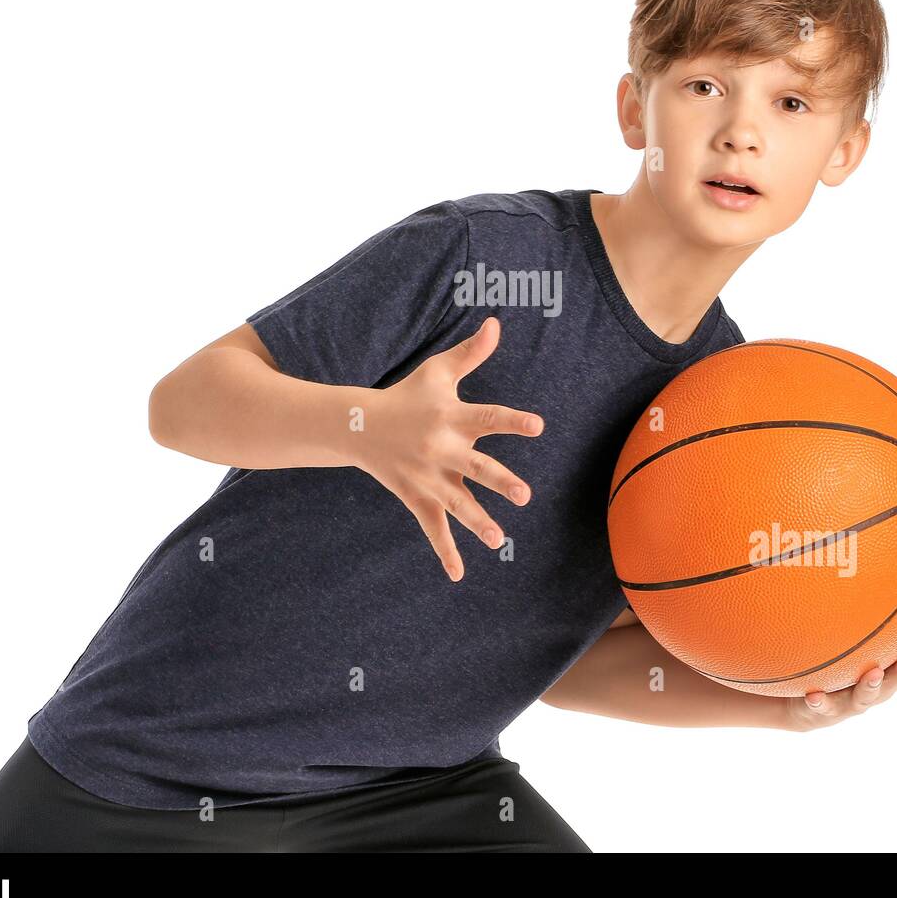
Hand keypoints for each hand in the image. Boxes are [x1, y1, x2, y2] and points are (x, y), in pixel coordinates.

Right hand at [355, 315, 543, 581]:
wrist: (358, 425)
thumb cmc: (409, 396)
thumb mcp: (437, 372)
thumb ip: (471, 353)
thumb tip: (496, 323)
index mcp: (452, 417)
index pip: (488, 418)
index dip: (513, 420)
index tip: (538, 425)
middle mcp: (441, 449)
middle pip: (475, 467)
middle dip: (499, 481)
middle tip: (524, 494)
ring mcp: (427, 477)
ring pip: (455, 503)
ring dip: (476, 522)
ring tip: (499, 540)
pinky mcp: (415, 497)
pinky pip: (432, 528)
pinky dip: (445, 552)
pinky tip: (459, 574)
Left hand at [784, 603, 896, 731]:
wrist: (806, 706)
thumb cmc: (835, 664)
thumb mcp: (848, 635)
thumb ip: (859, 608)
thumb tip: (860, 557)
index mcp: (889, 665)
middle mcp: (878, 684)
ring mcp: (853, 701)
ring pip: (868, 696)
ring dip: (872, 685)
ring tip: (873, 672)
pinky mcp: (826, 712)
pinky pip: (823, 709)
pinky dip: (820, 702)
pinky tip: (814, 695)